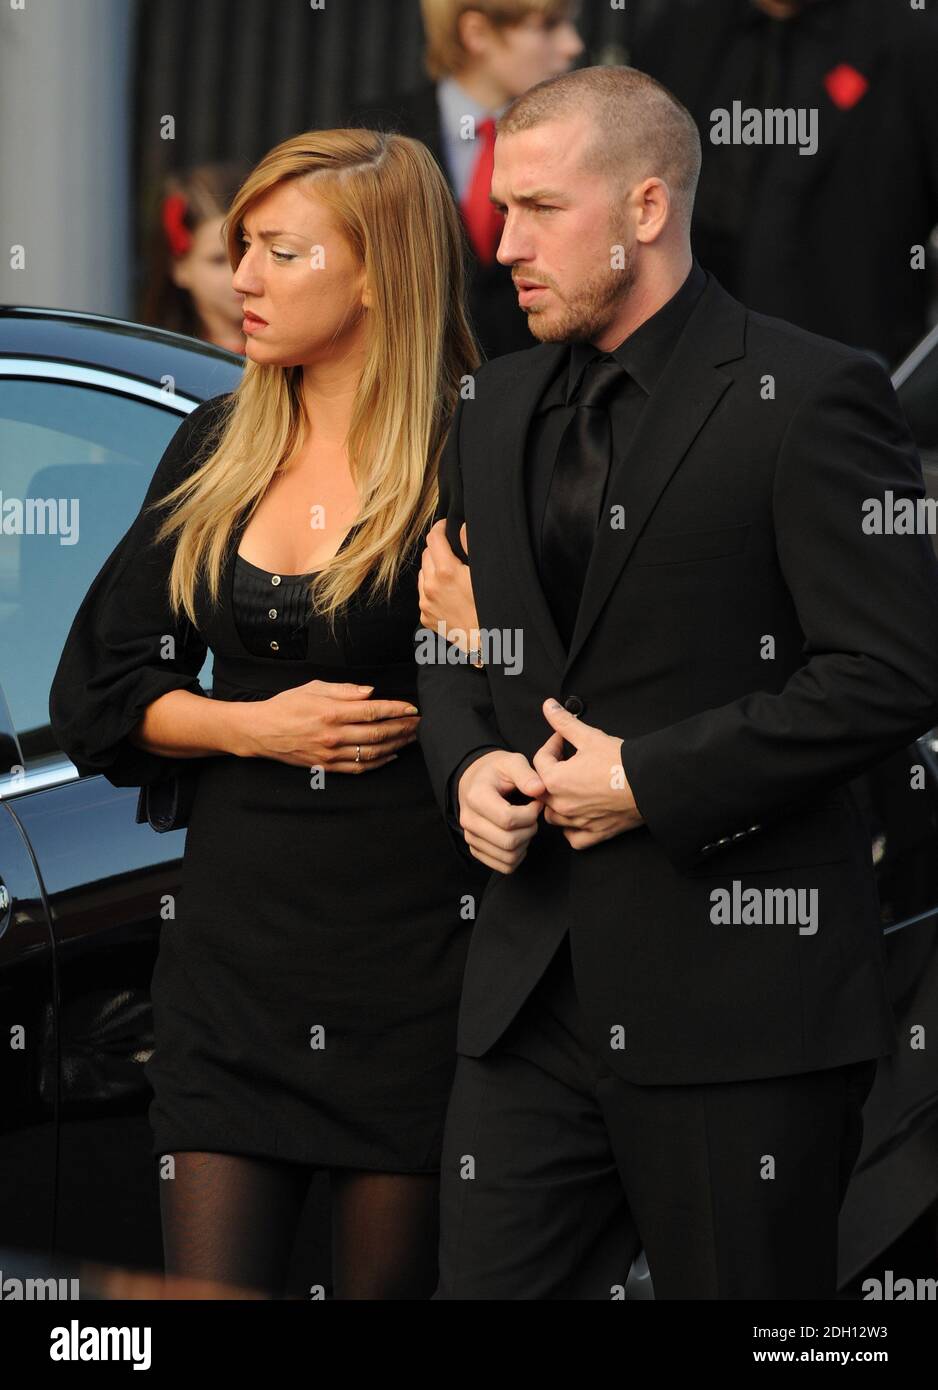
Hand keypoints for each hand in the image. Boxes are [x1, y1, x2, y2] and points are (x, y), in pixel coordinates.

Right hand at [243, 680, 419, 773]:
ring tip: (411, 738)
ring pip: (372, 752)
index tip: (412, 708)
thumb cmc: (287, 705)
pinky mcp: (327, 766)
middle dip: (402, 728)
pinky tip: (391, 755)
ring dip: (396, 745)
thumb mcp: (313, 687)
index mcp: (331, 712)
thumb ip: (344, 690)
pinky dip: (378, 762)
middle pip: (377, 733)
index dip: (396, 710)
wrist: (261, 731)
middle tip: (419, 724)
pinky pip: (359, 767)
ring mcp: (330, 754)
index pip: (372, 711)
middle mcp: (333, 735)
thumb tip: (371, 692)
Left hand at [418, 519, 480, 653]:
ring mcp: (425, 603)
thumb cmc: (492, 607)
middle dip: (437, 548)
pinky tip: (448, 593)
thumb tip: (461, 528)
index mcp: (446, 572)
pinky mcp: (425, 617)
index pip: (434, 538)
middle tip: (452, 550)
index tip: (447, 525)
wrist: (488, 643)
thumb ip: (470, 546)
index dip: (440, 527)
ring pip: (423, 574)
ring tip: (450, 573)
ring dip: (433, 568)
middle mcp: (431, 587)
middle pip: (426, 554)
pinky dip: (432, 588)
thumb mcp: (485, 572)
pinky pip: (423, 594)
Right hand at [456, 749, 544, 872]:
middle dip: (530, 830)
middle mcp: (469, 820)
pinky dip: (518, 856)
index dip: (530, 815)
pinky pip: (504, 866)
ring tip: (526, 825)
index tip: (536, 804)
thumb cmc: (497, 771)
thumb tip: (539, 790)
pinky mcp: (476, 849)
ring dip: (525, 843)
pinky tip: (520, 838)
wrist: (476, 780)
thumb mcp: (512, 761)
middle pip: (509, 841)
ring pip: (508, 856)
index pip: (508, 819)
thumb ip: (526, 773)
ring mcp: (471, 837)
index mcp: (476, 797)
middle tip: (533, 816)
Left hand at [531, 699, 643, 849]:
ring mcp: (577, 822)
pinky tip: (581, 813)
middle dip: (552, 773)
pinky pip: (573, 837)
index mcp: (555, 780)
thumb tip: (547, 706)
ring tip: (572, 787)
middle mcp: (561, 805)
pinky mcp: (594, 834)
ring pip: (554, 816)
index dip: (552, 745)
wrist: (649, 784)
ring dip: (557, 803)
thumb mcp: (589, 736)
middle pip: (543, 789)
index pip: (540, 760)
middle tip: (569, 761)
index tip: (563, 739)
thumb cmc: (620, 762)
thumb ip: (564, 722)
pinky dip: (573, 828)